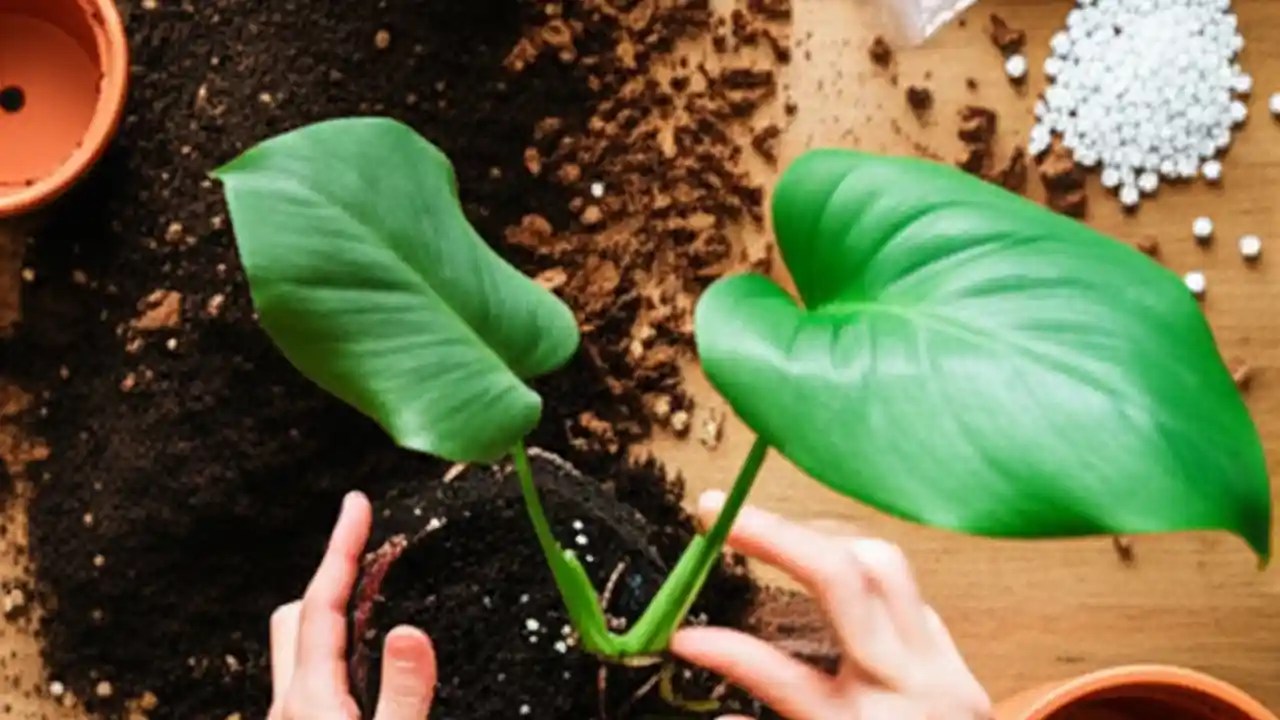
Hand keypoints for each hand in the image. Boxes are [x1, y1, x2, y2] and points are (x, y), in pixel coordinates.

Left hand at [269, 491, 436, 719]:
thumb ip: (404, 692)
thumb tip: (409, 631)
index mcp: (311, 698)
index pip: (322, 602)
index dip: (342, 546)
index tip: (357, 504)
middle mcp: (290, 706)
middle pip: (296, 617)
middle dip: (332, 581)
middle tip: (376, 561)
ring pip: (300, 649)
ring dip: (333, 622)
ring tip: (381, 608)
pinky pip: (312, 680)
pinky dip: (338, 656)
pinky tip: (372, 672)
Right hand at [672, 492, 990, 719]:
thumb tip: (715, 699)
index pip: (782, 678)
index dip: (726, 650)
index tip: (683, 636)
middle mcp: (909, 687)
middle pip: (847, 579)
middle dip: (777, 535)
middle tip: (717, 512)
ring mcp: (941, 668)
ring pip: (886, 566)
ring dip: (822, 541)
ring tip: (770, 534)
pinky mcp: (955, 662)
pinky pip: (908, 594)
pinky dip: (861, 572)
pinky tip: (829, 572)